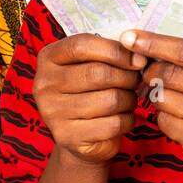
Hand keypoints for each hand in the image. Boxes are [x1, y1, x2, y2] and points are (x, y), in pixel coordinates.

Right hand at [34, 33, 145, 166]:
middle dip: (127, 77)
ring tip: (128, 99)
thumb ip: (109, 53)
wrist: (80, 136)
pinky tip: (124, 118)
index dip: (114, 50)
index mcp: (48, 58)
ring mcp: (52, 112)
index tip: (136, 59)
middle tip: (136, 81)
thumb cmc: (91, 91)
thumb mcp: (92, 64)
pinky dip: (127, 120)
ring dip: (129, 99)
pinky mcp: (67, 137)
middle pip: (98, 73)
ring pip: (109, 100)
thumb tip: (139, 55)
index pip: (81, 45)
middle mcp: (44, 84)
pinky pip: (112, 124)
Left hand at [118, 29, 182, 182]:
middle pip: (172, 73)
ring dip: (158, 98)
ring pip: (164, 98)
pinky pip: (165, 121)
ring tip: (172, 102)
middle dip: (152, 73)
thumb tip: (147, 46)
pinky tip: (179, 122)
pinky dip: (164, 119)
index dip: (155, 43)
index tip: (129, 38)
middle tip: (149, 76)